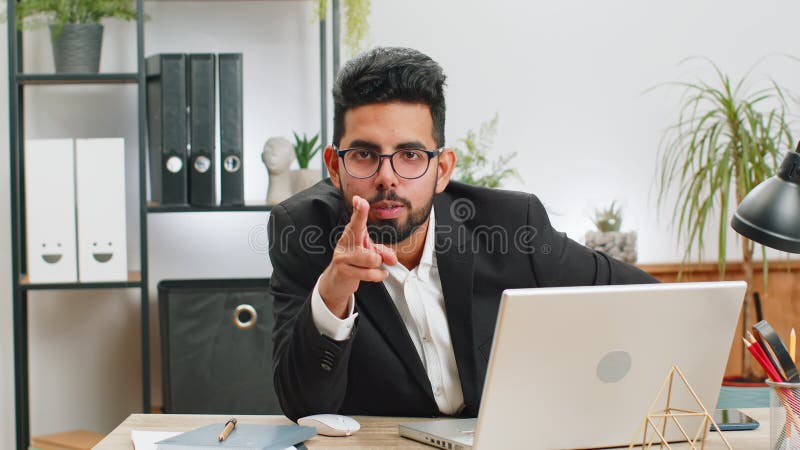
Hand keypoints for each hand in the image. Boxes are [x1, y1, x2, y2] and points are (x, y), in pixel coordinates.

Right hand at [318, 195, 396, 317]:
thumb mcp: (370, 251)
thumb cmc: (355, 260)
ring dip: (378, 265)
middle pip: (364, 239)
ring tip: (375, 267)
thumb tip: (393, 260)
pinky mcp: (343, 271)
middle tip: (376, 258)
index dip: (359, 211)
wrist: (337, 280)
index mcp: (351, 233)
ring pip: (371, 259)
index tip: (359, 200)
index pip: (356, 220)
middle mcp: (344, 242)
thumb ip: (383, 252)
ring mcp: (342, 257)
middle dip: (377, 251)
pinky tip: (379, 274)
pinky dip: (378, 275)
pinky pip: (368, 273)